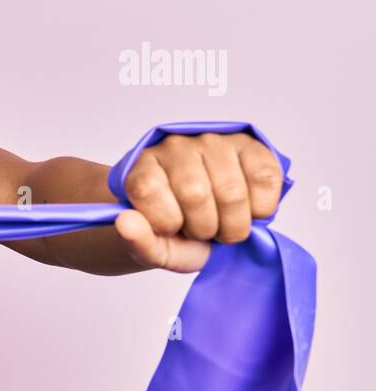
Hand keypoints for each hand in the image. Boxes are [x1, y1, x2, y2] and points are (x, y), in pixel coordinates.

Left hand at [114, 132, 283, 272]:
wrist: (208, 222)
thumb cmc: (177, 234)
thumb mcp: (155, 249)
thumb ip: (136, 242)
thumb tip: (125, 222)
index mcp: (142, 166)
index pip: (148, 190)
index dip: (165, 222)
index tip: (170, 228)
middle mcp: (176, 146)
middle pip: (195, 194)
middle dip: (203, 228)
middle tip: (203, 231)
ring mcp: (214, 141)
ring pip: (232, 192)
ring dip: (234, 224)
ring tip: (224, 223)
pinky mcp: (251, 145)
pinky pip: (264, 179)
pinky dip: (261, 209)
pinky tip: (248, 211)